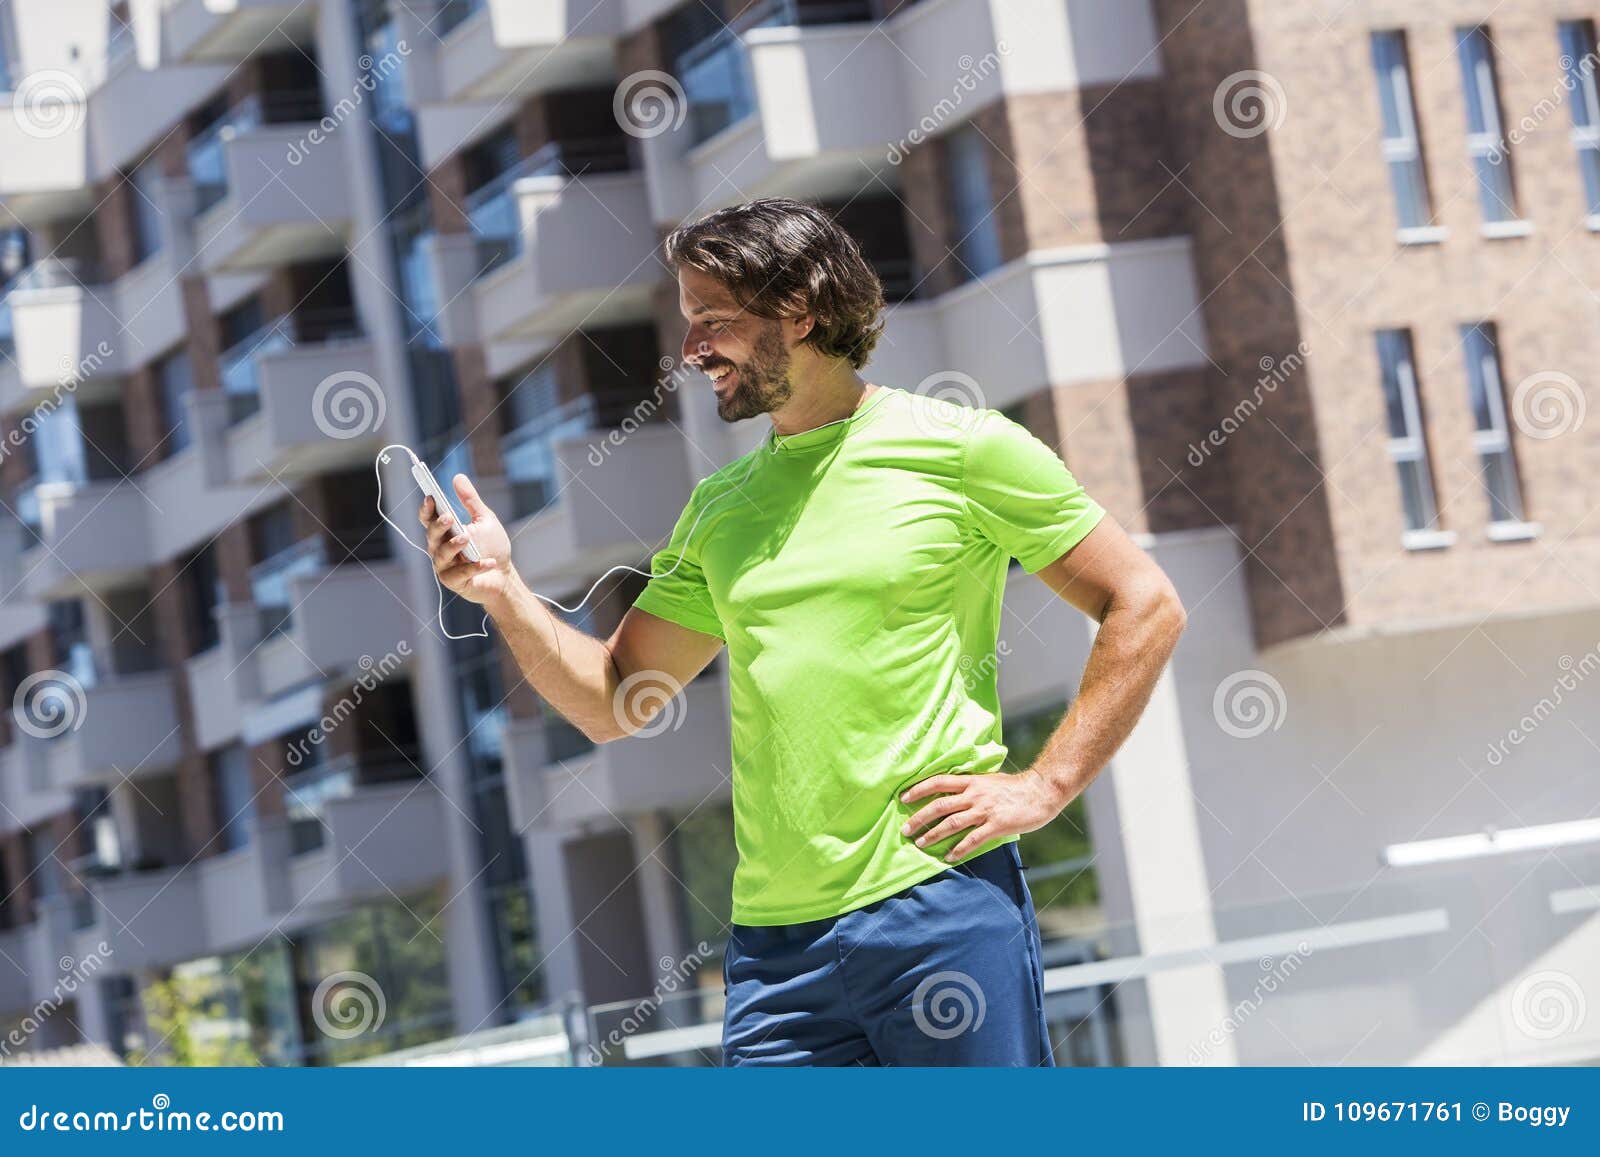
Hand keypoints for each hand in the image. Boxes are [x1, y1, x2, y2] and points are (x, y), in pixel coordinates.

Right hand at [418, 473, 516, 606]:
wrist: (504, 575)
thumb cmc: (492, 546)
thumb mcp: (484, 519)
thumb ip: (470, 501)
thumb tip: (458, 477)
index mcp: (444, 532)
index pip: (428, 519)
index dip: (426, 509)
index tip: (430, 497)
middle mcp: (440, 549)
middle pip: (432, 536)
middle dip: (439, 526)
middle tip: (449, 517)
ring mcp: (445, 567)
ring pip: (442, 555)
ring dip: (454, 546)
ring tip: (466, 538)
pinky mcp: (455, 582)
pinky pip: (460, 574)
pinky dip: (474, 567)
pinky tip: (488, 562)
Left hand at [900, 769, 1065, 860]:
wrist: (1041, 791)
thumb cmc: (1014, 787)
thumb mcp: (989, 780)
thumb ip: (971, 787)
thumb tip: (954, 794)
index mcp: (971, 781)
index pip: (938, 782)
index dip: (919, 789)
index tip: (903, 798)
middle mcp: (974, 794)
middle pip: (940, 805)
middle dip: (920, 818)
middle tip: (905, 829)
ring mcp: (984, 810)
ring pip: (952, 823)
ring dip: (934, 835)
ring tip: (921, 844)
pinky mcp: (996, 825)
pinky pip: (973, 839)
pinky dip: (959, 849)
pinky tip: (949, 857)